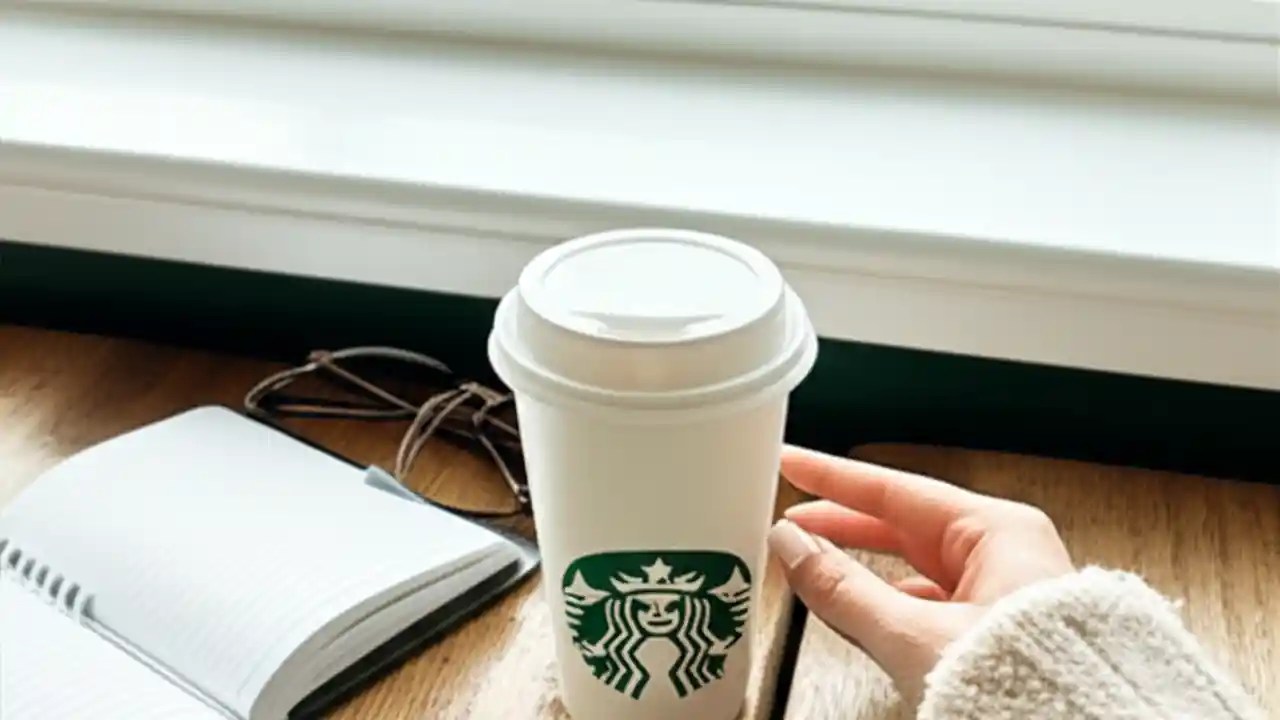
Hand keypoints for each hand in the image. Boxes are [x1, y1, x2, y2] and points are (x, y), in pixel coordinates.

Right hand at [768, 446, 1073, 701]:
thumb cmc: (1030, 688)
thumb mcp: (913, 636)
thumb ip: (844, 590)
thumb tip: (795, 550)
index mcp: (1000, 534)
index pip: (896, 490)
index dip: (835, 478)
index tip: (796, 463)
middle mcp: (1009, 556)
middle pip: (904, 527)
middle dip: (843, 526)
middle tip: (792, 519)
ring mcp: (1005, 597)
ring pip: (916, 570)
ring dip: (863, 572)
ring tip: (814, 572)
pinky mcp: (999, 635)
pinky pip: (931, 606)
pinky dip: (889, 608)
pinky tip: (860, 617)